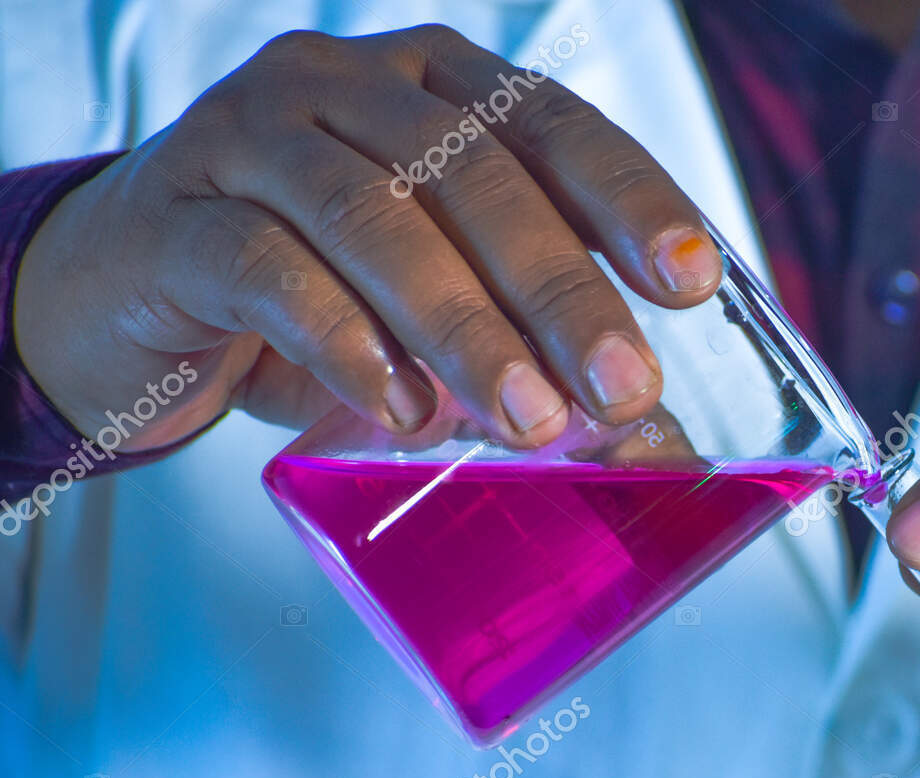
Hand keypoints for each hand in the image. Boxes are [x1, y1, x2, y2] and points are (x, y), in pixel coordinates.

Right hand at [14, 25, 722, 453]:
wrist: (130, 292)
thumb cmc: (320, 294)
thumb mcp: (438, 314)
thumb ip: (541, 359)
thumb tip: (660, 449)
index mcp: (438, 90)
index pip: (553, 124)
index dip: (629, 197)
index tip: (691, 281)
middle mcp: (348, 88)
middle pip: (471, 173)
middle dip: (558, 288)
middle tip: (622, 386)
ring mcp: (250, 138)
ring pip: (371, 215)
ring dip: (460, 324)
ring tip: (527, 420)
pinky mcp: (174, 218)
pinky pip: (263, 265)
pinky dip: (341, 339)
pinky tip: (398, 407)